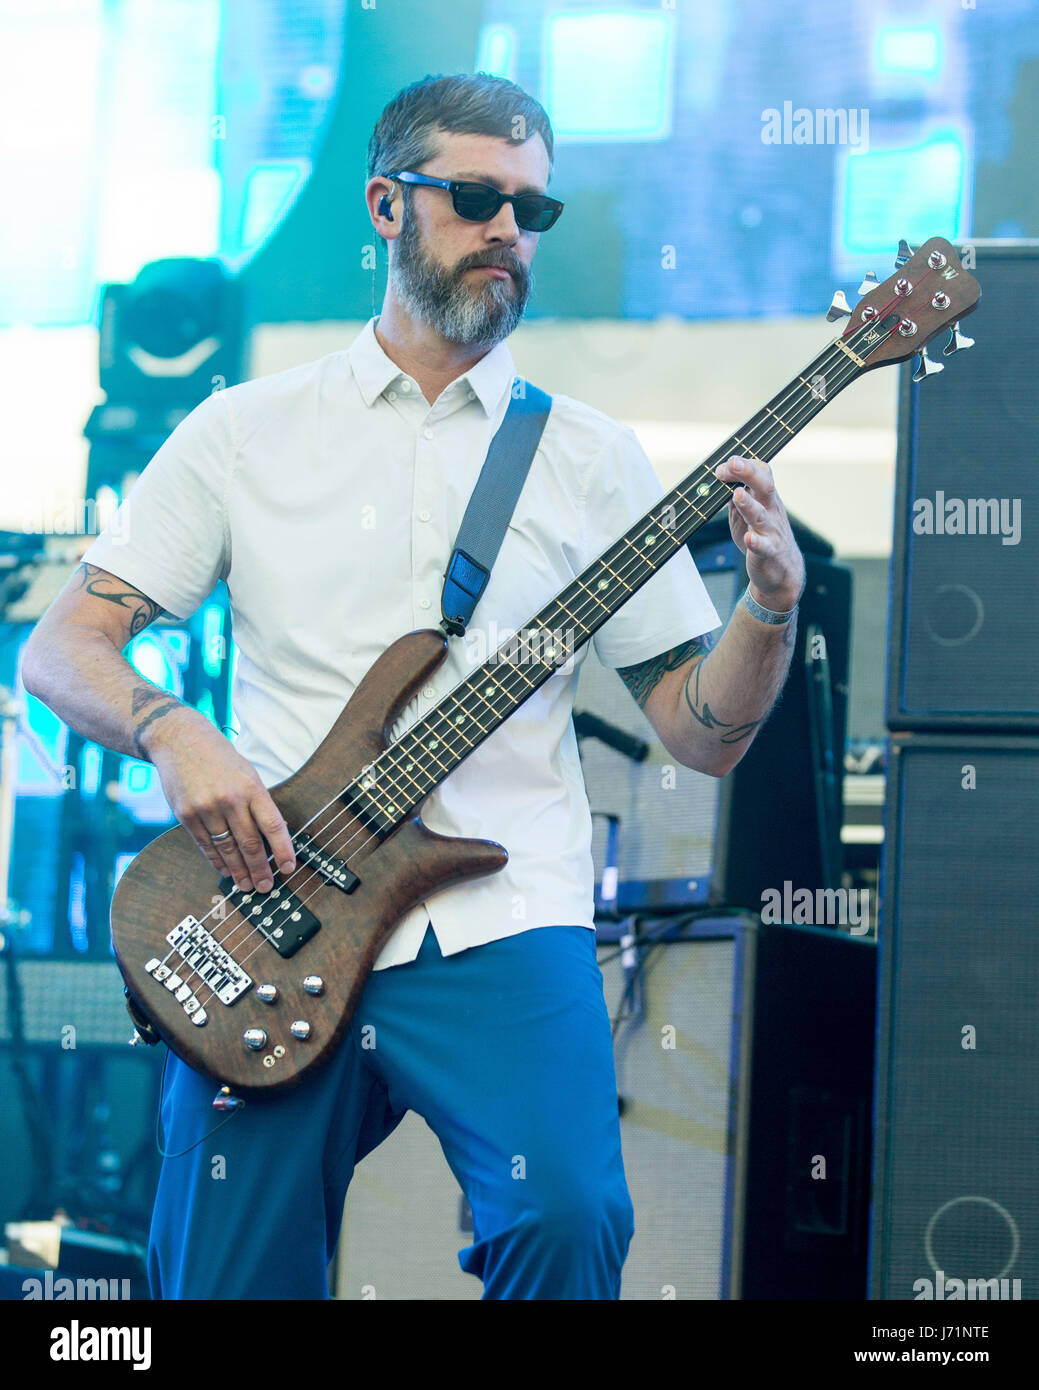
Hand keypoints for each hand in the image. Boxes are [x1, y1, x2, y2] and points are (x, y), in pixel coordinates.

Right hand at [143, 707, 295, 892]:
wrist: (179, 740)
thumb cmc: (219, 758)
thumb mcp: (247, 773)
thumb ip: (258, 803)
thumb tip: (272, 838)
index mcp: (251, 786)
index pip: (273, 825)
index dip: (283, 850)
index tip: (288, 868)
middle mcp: (229, 798)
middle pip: (250, 843)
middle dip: (260, 869)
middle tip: (266, 886)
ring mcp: (205, 808)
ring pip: (227, 849)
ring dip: (239, 871)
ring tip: (247, 885)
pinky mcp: (186, 815)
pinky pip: (205, 845)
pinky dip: (216, 861)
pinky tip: (225, 870)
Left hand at [714, 455, 804, 611]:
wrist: (783, 570)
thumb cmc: (762, 536)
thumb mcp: (747, 514)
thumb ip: (735, 498)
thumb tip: (717, 480)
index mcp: (766, 498)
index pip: (761, 472)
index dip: (744, 465)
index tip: (724, 467)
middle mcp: (771, 510)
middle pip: (764, 486)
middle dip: (749, 473)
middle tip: (733, 463)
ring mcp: (771, 531)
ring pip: (761, 515)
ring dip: (749, 504)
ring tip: (738, 495)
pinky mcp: (769, 552)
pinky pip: (764, 546)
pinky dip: (756, 542)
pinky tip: (748, 538)